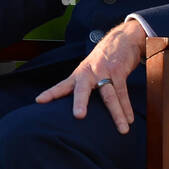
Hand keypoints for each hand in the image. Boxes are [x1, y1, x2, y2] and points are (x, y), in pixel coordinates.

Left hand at [35, 19, 146, 133]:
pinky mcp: (118, 72)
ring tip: (122, 129)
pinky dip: (126, 107)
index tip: (39, 100)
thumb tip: (76, 109)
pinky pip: (122, 92)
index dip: (50, 93)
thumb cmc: (102, 59)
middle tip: (79, 115)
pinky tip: (129, 119)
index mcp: (79, 75)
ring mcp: (104, 72)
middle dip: (80, 102)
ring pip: (109, 96)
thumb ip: (82, 86)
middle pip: (82, 90)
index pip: (62, 85)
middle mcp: (89, 74)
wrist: (121, 39)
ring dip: (116, 114)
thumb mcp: (88, 70)